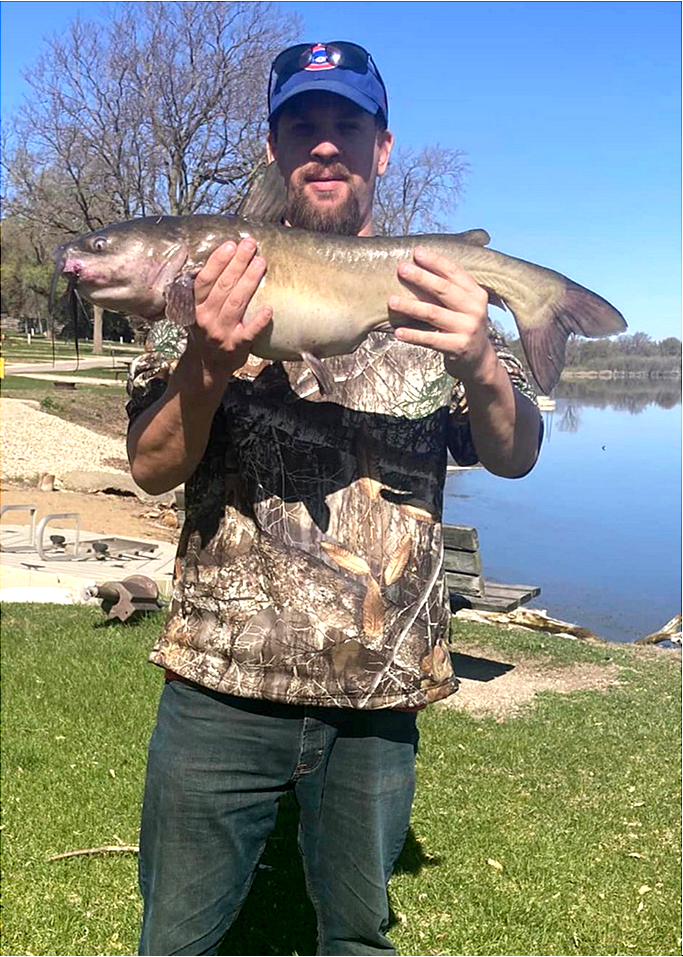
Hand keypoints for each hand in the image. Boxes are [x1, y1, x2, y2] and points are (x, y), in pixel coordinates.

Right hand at [191, 238, 271, 372]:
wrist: (207, 364)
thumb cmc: (206, 329)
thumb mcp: (196, 310)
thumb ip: (203, 290)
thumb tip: (219, 258)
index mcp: (195, 306)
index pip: (205, 280)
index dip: (217, 262)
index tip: (230, 245)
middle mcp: (206, 318)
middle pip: (223, 287)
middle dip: (238, 264)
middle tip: (250, 245)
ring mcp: (222, 332)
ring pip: (237, 304)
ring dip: (249, 282)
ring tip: (260, 262)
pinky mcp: (237, 346)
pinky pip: (250, 332)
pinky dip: (259, 321)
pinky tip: (269, 308)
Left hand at [389, 247, 497, 383]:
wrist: (479, 360)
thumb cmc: (464, 326)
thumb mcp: (465, 305)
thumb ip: (450, 288)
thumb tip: (420, 265)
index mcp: (476, 293)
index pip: (455, 272)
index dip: (436, 262)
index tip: (416, 252)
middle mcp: (474, 309)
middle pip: (444, 289)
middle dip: (421, 277)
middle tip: (401, 268)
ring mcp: (467, 328)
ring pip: (433, 313)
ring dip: (410, 306)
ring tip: (391, 300)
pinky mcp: (458, 347)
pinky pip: (431, 339)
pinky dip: (413, 336)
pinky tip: (398, 332)